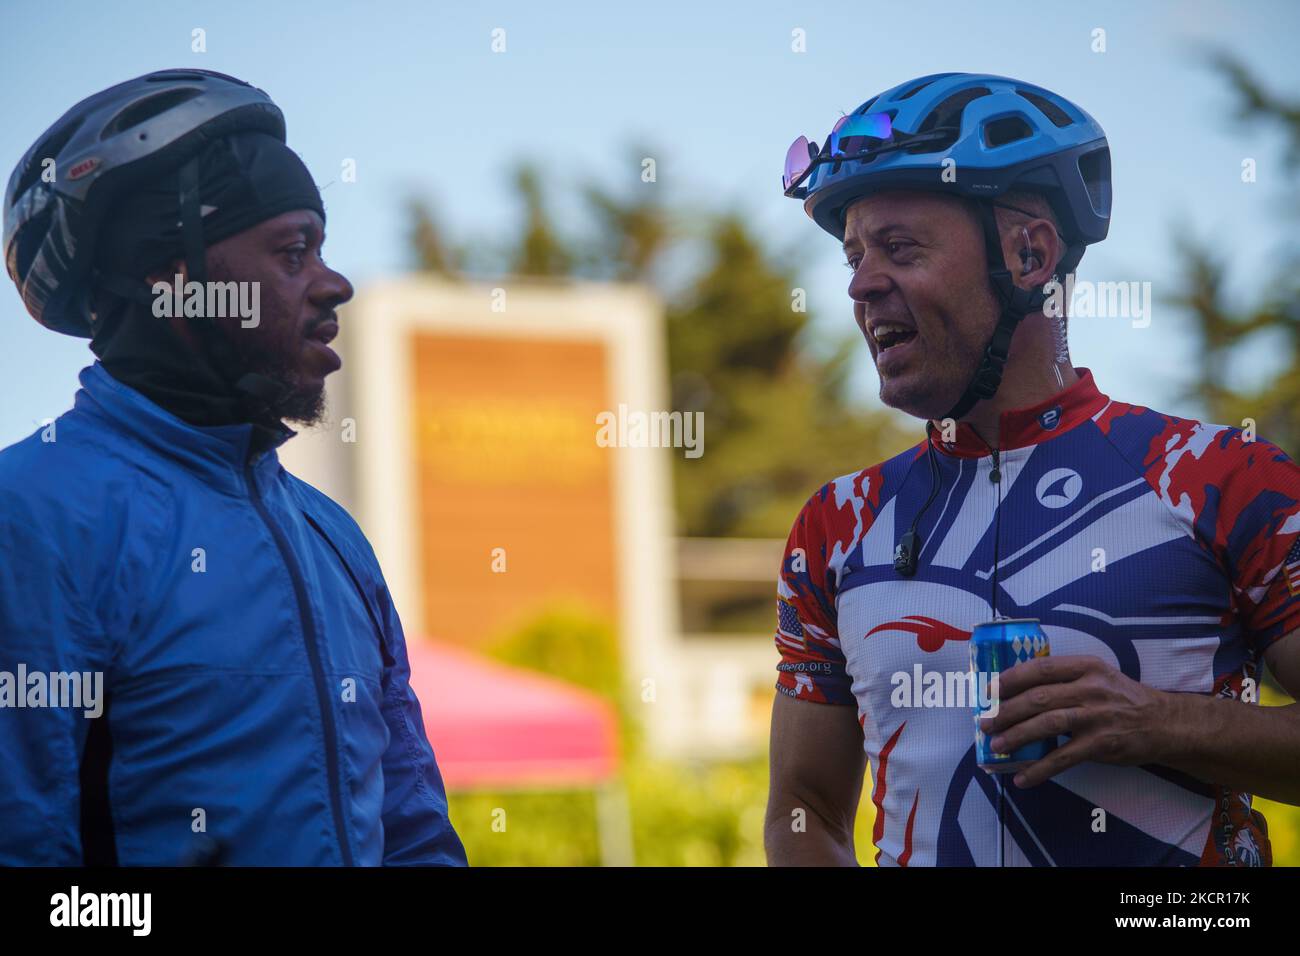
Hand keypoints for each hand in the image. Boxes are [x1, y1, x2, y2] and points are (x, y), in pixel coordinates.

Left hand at [977, 654, 1174, 787]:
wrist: (1165, 723)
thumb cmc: (1122, 698)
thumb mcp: (1098, 675)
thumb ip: (1065, 678)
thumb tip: (1017, 691)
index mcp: (1086, 666)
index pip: (1040, 668)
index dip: (1010, 679)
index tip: (989, 690)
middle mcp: (1090, 688)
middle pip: (1037, 698)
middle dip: (1005, 711)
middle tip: (984, 722)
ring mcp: (1096, 717)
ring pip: (1046, 725)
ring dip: (1015, 736)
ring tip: (995, 746)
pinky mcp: (1101, 745)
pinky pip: (1063, 758)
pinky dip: (1039, 769)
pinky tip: (1022, 778)